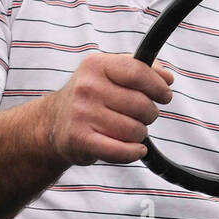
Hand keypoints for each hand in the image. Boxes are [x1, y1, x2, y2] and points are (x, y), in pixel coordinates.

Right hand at [43, 52, 174, 165]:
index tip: (164, 95)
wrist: (51, 123)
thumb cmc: (90, 97)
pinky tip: (135, 149)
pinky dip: (133, 152)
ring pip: (135, 130)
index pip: (138, 72)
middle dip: (149, 114)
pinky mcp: (79, 139)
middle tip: (141, 116)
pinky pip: (121, 151)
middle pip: (141, 104)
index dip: (158, 86)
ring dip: (138, 134)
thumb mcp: (109, 73)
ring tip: (127, 130)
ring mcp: (81, 114)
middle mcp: (87, 87)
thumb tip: (167, 78)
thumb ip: (141, 69)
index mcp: (96, 65)